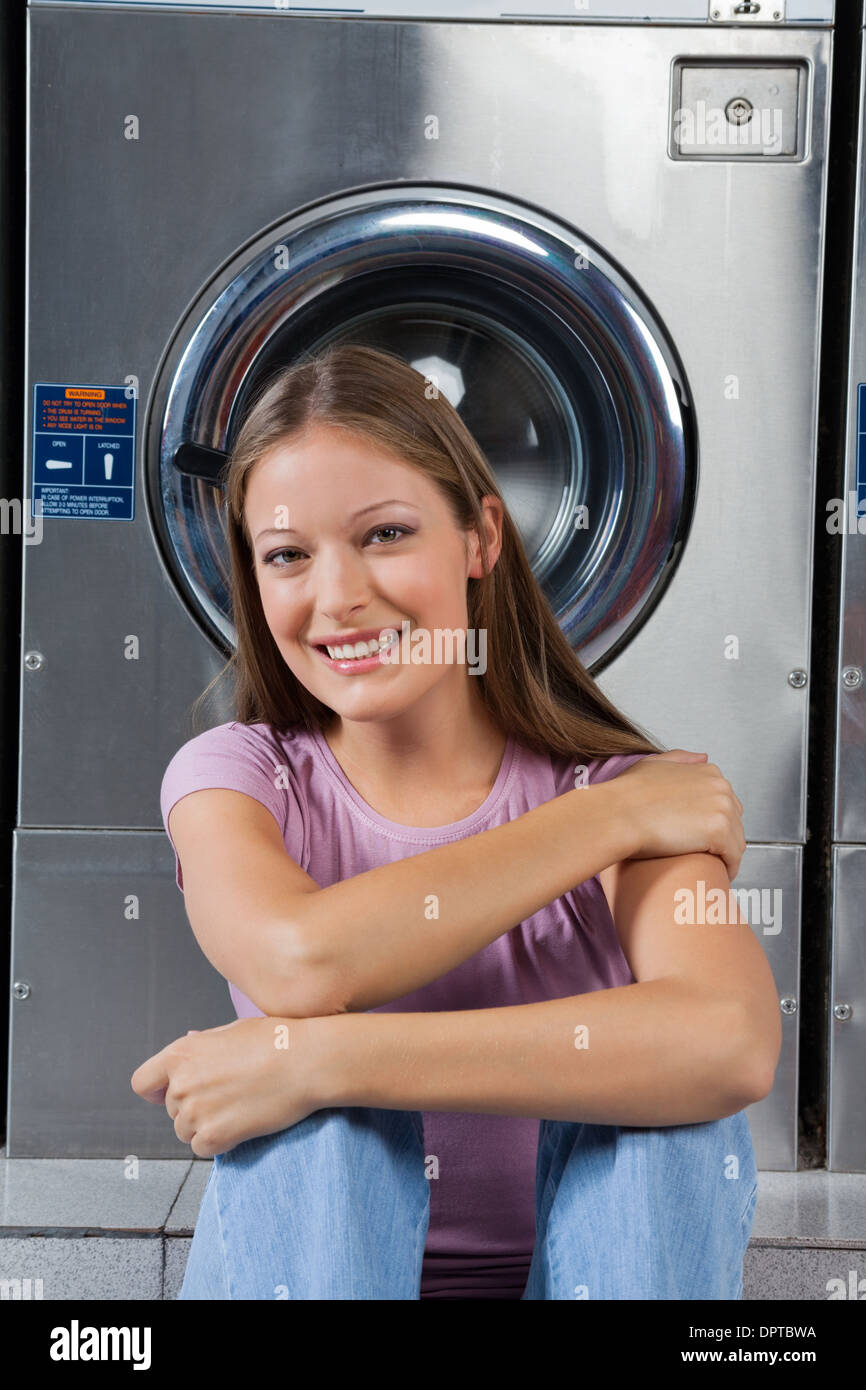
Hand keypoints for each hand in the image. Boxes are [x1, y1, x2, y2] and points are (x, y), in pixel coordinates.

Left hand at [130, 1016, 324, 1157]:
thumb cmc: (277, 1040)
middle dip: (194, 1106)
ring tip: (237, 1108)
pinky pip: (202, 1149)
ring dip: (206, 1126)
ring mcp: (196, 1112)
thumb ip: (203, 1043)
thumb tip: (190, 1044)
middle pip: (172, 1109)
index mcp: (182, 1053)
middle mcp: (182, 1083)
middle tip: (228, 1095)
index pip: (143, 1083)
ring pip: (185, 1131)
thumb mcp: (233, 1029)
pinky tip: (241, 1124)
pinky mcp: (215, 1136)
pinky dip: (219, 1143)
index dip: (157, 1090)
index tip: (170, 1093)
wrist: (306, 1062)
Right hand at [612, 748, 745, 880]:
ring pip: (737, 840)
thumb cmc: (626, 795)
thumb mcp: (652, 764)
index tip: (703, 834)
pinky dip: (729, 868)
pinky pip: (734, 857)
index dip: (714, 820)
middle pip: (735, 820)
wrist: (617, 815)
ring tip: (712, 868)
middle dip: (723, 837)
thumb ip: (681, 759)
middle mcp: (720, 787)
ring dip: (727, 855)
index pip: (725, 801)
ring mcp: (722, 808)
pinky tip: (718, 875)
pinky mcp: (719, 832)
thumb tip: (702, 758)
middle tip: (706, 854)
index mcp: (707, 771)